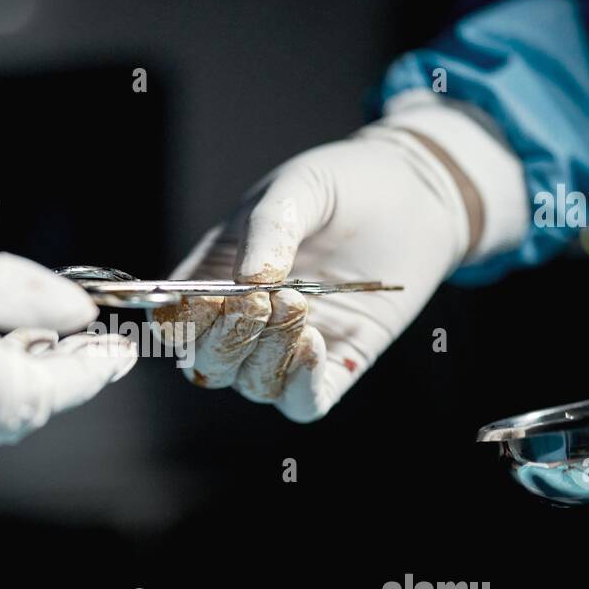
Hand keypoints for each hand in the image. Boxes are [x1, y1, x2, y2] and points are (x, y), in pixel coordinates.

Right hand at [0, 237, 135, 462]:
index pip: (76, 379)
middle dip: (55, 357)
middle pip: (35, 390)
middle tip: (76, 330)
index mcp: (12, 398)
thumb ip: (36, 298)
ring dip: (7, 361)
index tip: (124, 349)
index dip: (103, 360)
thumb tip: (78, 311)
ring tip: (12, 326)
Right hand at [156, 100, 525, 421]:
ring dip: (266, 354)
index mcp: (216, 277)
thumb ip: (268, 227)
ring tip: (299, 305)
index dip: (180, 322)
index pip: (174, 323)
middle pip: (206, 365)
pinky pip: (301, 404)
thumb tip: (248, 282)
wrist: (414, 193)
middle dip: (226, 341)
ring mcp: (287, 347)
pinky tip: (314, 344)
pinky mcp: (335, 364)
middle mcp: (245, 321)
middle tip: (262, 301)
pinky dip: (299, 384)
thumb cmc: (345, 184)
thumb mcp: (300, 188)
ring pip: (250, 384)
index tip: (210, 296)